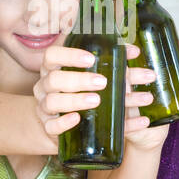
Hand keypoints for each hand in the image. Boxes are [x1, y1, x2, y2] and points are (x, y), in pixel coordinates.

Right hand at [32, 43, 153, 139]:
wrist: (61, 121)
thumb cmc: (79, 90)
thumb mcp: (92, 74)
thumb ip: (111, 63)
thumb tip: (133, 51)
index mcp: (53, 68)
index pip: (53, 55)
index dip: (69, 55)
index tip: (91, 59)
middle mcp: (45, 86)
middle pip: (54, 79)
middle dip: (79, 80)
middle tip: (102, 82)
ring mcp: (44, 107)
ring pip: (52, 101)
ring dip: (75, 100)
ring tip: (97, 100)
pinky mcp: (48, 126)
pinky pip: (51, 126)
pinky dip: (64, 123)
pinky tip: (76, 119)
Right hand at [122, 35, 178, 152]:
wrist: (148, 137)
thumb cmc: (153, 105)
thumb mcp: (166, 83)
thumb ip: (178, 63)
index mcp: (125, 76)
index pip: (118, 59)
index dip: (124, 52)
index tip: (136, 50)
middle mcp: (118, 91)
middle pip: (118, 78)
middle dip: (132, 75)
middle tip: (152, 75)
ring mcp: (118, 109)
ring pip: (120, 101)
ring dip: (134, 98)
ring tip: (149, 98)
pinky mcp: (121, 127)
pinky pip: (124, 125)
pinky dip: (134, 123)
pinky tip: (146, 121)